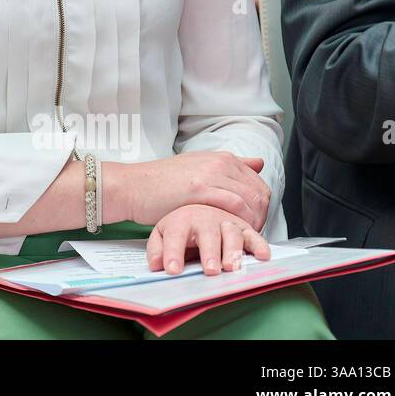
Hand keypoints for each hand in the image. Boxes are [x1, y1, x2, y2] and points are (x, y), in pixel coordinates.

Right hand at [106, 151, 270, 229]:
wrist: (133, 186)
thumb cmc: (161, 183)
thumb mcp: (198, 166)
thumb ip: (229, 166)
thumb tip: (258, 163)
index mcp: (222, 157)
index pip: (259, 184)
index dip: (261, 209)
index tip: (251, 225)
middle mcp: (220, 162)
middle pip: (260, 194)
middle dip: (260, 218)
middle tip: (248, 235)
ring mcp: (211, 174)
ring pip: (252, 200)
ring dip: (252, 223)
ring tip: (240, 238)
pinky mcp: (200, 188)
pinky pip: (235, 206)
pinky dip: (239, 222)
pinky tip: (230, 233)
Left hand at [147, 204, 270, 275]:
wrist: (195, 206)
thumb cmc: (181, 226)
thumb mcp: (162, 234)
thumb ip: (157, 250)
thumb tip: (156, 266)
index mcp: (181, 220)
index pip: (175, 236)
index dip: (173, 253)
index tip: (172, 270)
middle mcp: (205, 218)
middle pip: (208, 234)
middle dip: (209, 253)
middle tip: (210, 270)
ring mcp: (225, 221)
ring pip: (232, 233)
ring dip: (233, 250)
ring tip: (231, 267)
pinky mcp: (242, 227)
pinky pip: (253, 235)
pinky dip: (259, 244)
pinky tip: (262, 255)